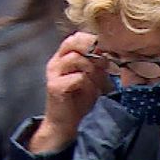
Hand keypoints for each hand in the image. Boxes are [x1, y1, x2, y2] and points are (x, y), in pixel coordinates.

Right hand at [29, 32, 109, 152]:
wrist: (65, 122)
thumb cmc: (78, 99)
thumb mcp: (92, 77)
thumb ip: (97, 63)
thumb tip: (106, 51)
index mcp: (63, 57)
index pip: (75, 37)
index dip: (91, 40)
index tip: (103, 52)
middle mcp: (55, 62)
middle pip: (73, 43)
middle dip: (92, 52)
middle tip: (102, 65)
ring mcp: (53, 73)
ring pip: (77, 59)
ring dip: (92, 71)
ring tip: (95, 83)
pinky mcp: (54, 86)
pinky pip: (78, 77)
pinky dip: (88, 85)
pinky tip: (89, 93)